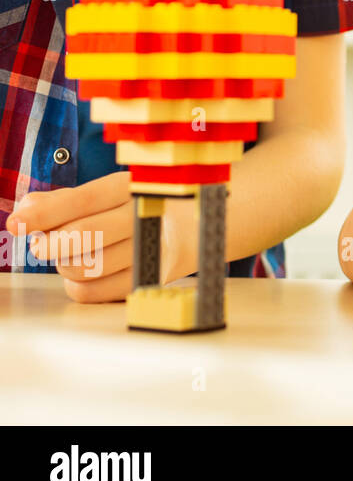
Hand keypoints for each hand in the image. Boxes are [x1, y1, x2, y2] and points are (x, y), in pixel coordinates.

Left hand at [2, 171, 180, 302]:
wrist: (205, 225)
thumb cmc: (148, 205)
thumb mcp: (114, 191)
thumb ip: (66, 198)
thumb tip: (26, 209)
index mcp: (136, 188)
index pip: (81, 201)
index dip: (43, 214)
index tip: (16, 223)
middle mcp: (148, 217)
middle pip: (82, 236)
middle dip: (48, 244)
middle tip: (40, 244)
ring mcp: (152, 250)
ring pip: (85, 267)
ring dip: (63, 265)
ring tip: (68, 256)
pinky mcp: (150, 280)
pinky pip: (95, 292)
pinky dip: (76, 286)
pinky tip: (80, 274)